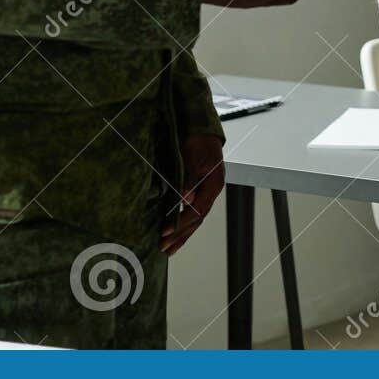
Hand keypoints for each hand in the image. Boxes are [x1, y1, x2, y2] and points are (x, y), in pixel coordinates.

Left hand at [160, 134, 223, 254]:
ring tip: (168, 249)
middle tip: (164, 247)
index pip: (197, 210)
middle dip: (180, 235)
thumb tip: (186, 200)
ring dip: (182, 235)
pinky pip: (192, 212)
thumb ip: (190, 177)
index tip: (165, 231)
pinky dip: (184, 225)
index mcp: (214, 184)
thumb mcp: (194, 156)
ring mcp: (206, 192)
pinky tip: (175, 233)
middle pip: (197, 219)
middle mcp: (211, 191)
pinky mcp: (198, 191)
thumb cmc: (199, 140)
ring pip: (195, 219)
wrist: (203, 130)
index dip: (181, 223)